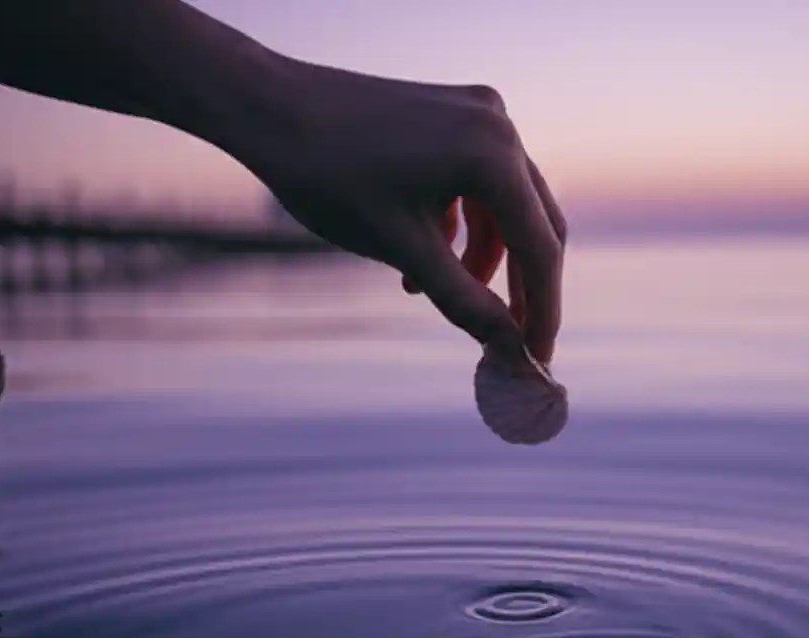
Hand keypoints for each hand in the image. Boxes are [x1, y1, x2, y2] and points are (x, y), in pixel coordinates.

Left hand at [222, 61, 566, 363]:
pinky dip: (461, 225)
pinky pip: (478, 182)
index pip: (540, 247)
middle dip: (521, 287)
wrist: (266, 107)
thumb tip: (512, 351)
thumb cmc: (325, 176)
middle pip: (534, 224)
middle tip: (511, 343)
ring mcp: (478, 114)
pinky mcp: (455, 114)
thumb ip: (464, 301)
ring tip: (435, 294)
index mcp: (492, 155)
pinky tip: (419, 257)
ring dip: (483, 258)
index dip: (543, 310)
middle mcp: (498, 126)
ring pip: (504, 206)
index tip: (538, 360)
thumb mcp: (401, 248)